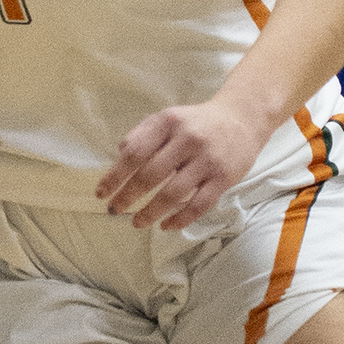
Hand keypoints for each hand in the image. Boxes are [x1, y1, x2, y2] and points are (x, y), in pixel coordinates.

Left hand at [96, 99, 269, 230]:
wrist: (242, 118)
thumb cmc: (197, 122)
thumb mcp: (168, 117)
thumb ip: (143, 133)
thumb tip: (119, 154)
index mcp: (168, 122)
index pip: (134, 152)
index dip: (115, 176)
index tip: (101, 192)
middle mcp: (187, 139)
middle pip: (150, 175)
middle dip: (128, 196)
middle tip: (114, 210)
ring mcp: (207, 160)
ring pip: (173, 194)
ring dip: (150, 213)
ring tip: (136, 222)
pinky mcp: (223, 178)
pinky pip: (199, 205)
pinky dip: (180, 219)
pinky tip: (166, 226)